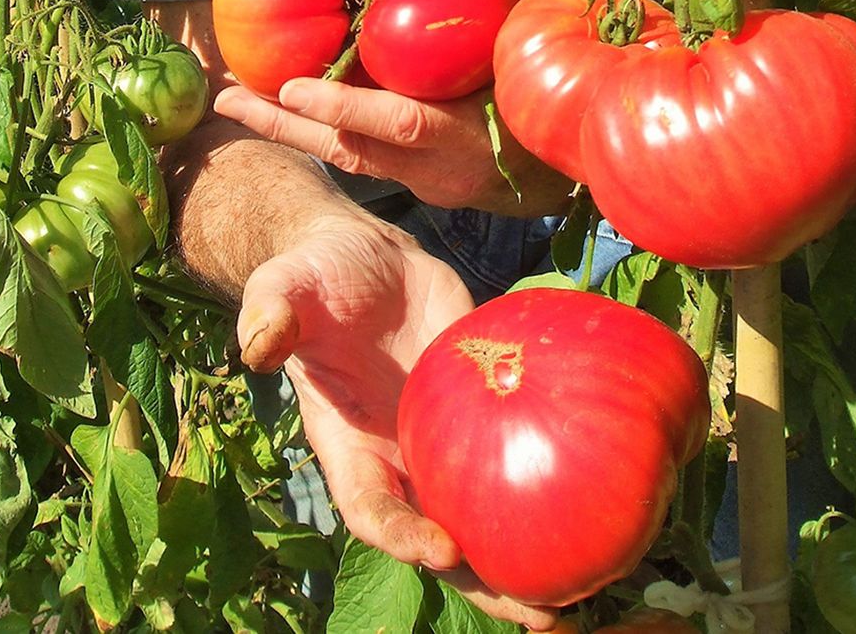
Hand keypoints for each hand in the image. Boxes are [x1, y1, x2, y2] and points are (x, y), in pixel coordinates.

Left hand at [214, 79, 572, 216]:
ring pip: (343, 156)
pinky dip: (314, 132)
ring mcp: (415, 178)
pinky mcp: (407, 181)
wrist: (546, 174)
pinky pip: (354, 155)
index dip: (346, 107)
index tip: (292, 87)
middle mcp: (430, 164)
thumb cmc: (529, 105)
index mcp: (460, 133)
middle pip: (349, 150)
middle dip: (285, 126)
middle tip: (227, 103)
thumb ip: (470, 41)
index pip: (399, 123)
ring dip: (286, 130)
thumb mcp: (510, 68)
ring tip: (235, 104)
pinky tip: (278, 111)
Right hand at [236, 210, 557, 629]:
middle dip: (486, 584)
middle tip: (540, 615)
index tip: (446, 552)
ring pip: (487, 508)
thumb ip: (271, 313)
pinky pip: (517, 445)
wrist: (363, 258)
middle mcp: (400, 454)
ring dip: (527, 553)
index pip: (373, 508)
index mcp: (351, 444)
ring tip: (583, 586)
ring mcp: (444, 435)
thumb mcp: (286, 289)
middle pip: (443, 537)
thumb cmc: (314, 279)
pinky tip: (598, 500)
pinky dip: (552, 477)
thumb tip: (257, 343)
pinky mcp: (482, 402)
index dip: (404, 536)